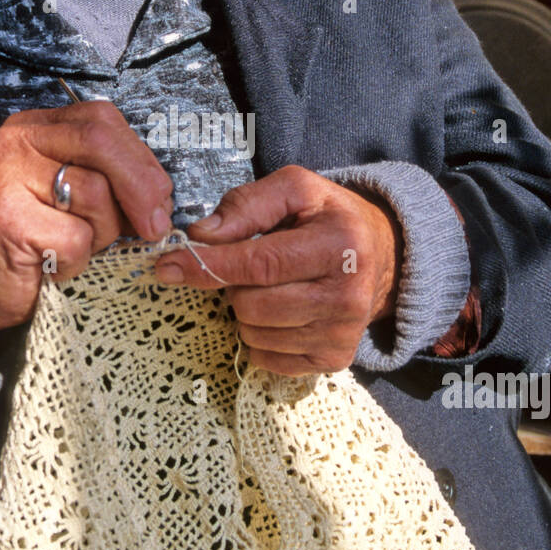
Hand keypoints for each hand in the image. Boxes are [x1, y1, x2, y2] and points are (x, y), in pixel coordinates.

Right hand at [0, 101, 172, 351]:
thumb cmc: (37, 241)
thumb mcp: (75, 196)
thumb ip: (111, 176)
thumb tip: (162, 192)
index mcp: (36, 127)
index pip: (103, 119)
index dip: (142, 158)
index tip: (160, 195)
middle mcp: (16, 140)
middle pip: (101, 141)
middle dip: (141, 186)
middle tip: (155, 225)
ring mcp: (7, 177)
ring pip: (95, 193)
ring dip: (104, 233)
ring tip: (76, 246)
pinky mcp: (8, 219)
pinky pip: (77, 237)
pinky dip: (79, 261)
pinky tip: (56, 265)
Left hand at [154, 165, 402, 375]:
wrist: (384, 257)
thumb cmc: (330, 219)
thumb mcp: (297, 190)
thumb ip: (248, 204)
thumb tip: (202, 235)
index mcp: (339, 244)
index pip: (259, 263)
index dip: (207, 266)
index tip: (166, 265)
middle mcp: (347, 295)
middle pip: (250, 305)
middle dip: (235, 286)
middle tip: (254, 267)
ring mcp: (342, 333)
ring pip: (254, 335)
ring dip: (247, 312)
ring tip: (273, 288)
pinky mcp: (334, 359)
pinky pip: (267, 359)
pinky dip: (261, 337)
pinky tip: (281, 313)